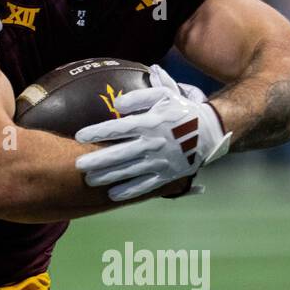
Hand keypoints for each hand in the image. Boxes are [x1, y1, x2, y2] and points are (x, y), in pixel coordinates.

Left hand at [75, 65, 230, 201]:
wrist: (211, 130)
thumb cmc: (181, 109)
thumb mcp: (164, 95)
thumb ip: (140, 97)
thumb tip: (118, 104)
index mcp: (150, 123)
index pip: (119, 128)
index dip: (98, 132)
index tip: (79, 136)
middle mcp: (153, 143)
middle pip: (121, 153)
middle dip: (98, 160)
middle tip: (78, 165)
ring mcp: (160, 161)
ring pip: (130, 171)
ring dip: (109, 176)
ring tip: (90, 180)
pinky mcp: (168, 174)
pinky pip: (146, 185)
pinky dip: (130, 190)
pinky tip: (113, 194)